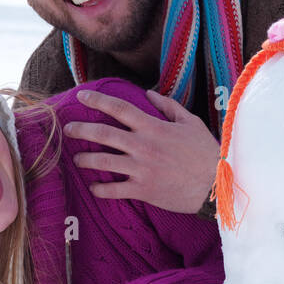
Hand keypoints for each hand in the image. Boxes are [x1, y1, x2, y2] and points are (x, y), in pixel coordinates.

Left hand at [63, 87, 218, 213]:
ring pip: (103, 162)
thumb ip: (168, 106)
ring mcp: (141, 169)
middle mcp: (143, 146)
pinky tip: (94, 188)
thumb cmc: (205, 152)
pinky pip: (114, 190)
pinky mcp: (143, 190)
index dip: (97, 101)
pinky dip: (101, 189)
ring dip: (86, 160)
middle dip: (81, 130)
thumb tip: (148, 93)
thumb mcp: (190, 122)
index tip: (81, 96)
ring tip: (77, 160)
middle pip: (103, 134)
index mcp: (153, 127)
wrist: (215, 185)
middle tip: (67, 129)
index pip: (119, 108)